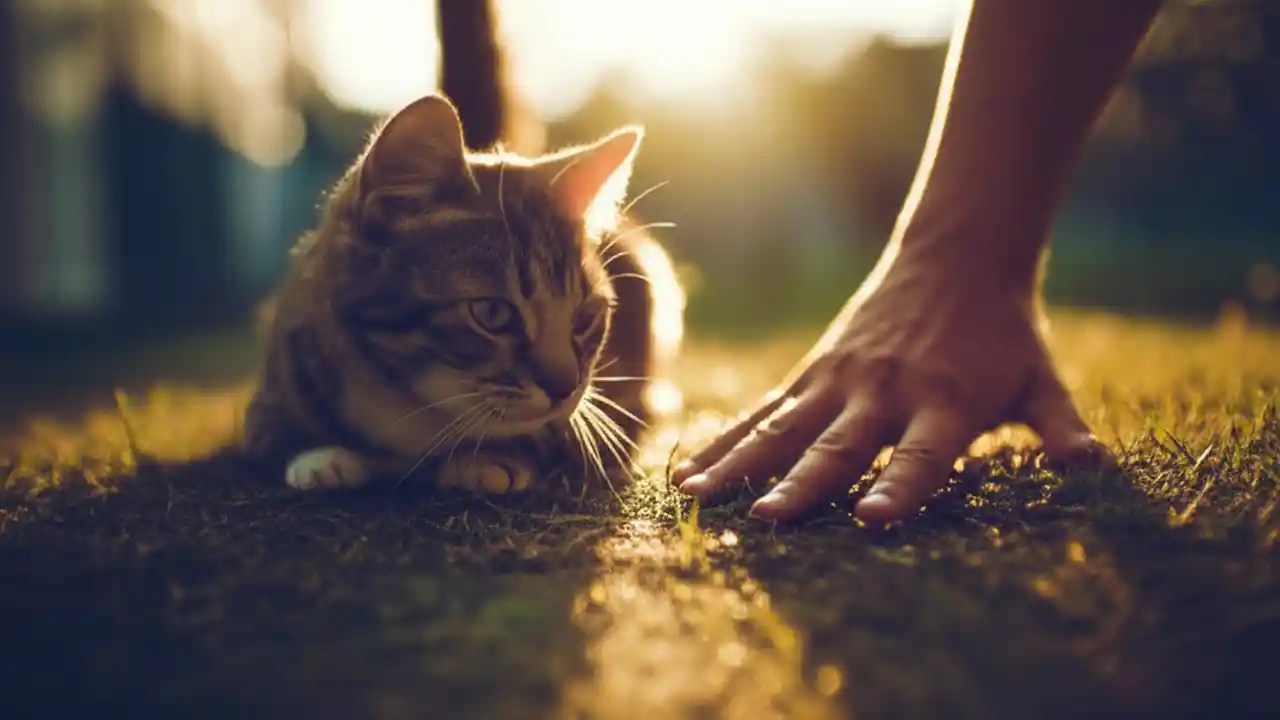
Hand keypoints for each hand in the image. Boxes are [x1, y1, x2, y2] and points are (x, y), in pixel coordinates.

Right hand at [671, 245, 1108, 523]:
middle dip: (802, 484)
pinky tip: (688, 475)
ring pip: (781, 428)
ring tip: (698, 499)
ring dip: (739, 465)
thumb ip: (1060, 424)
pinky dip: (724, 443)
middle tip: (768, 521)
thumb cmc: (1001, 332)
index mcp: (945, 400)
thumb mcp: (1039, 377)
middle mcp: (884, 391)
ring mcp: (838, 381)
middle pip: (839, 444)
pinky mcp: (810, 375)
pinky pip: (761, 413)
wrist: (954, 256)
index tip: (871, 519)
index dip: (901, 486)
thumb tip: (1092, 466)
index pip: (923, 454)